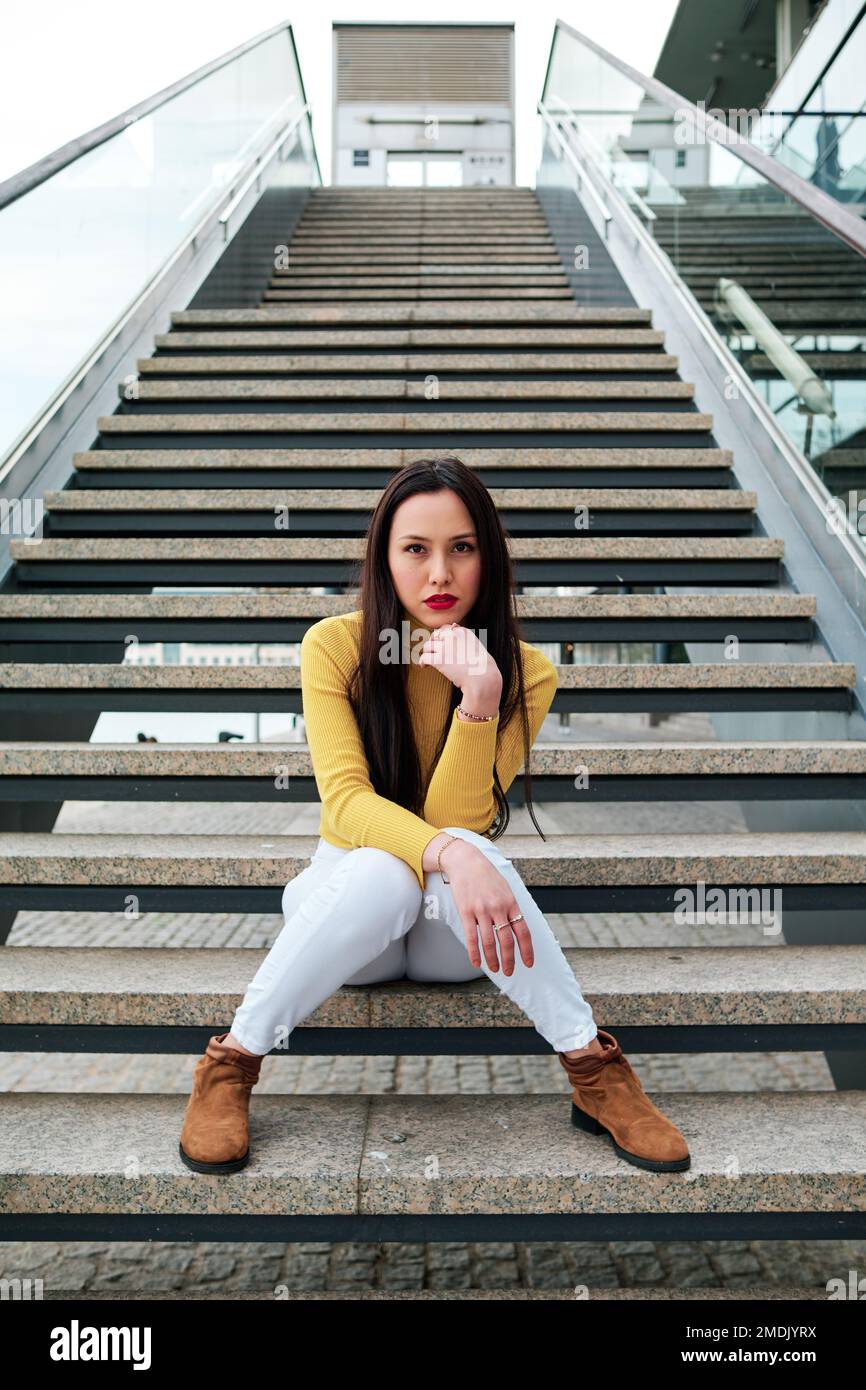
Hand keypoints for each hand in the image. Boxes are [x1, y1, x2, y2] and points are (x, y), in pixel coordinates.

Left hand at [417, 621, 500, 691]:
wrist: (483, 678)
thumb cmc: (482, 666)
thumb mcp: (476, 646)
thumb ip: (464, 638)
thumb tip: (453, 628)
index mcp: (463, 632)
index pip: (445, 628)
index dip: (440, 636)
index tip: (439, 644)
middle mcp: (453, 636)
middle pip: (434, 636)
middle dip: (432, 644)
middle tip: (433, 652)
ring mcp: (445, 647)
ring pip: (427, 646)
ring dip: (427, 653)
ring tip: (428, 661)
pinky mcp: (439, 659)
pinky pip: (424, 658)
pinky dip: (422, 662)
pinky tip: (424, 666)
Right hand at [438, 840, 533, 975]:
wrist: (466, 861)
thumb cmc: (487, 876)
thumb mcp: (506, 889)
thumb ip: (511, 908)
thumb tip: (516, 929)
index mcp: (512, 903)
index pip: (523, 932)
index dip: (527, 950)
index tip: (528, 963)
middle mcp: (498, 908)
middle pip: (507, 941)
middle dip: (509, 959)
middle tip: (509, 972)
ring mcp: (482, 910)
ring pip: (489, 942)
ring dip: (493, 959)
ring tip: (495, 969)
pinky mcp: (466, 911)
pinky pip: (471, 937)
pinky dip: (474, 952)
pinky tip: (476, 962)